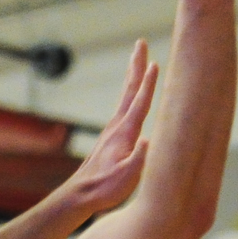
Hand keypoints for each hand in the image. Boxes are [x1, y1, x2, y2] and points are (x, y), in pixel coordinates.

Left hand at [65, 40, 156, 214]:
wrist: (82, 194)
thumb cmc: (106, 188)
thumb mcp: (128, 176)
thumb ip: (140, 158)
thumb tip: (150, 140)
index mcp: (125, 133)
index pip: (140, 103)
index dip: (148, 84)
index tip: (155, 64)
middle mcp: (117, 126)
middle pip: (129, 90)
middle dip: (137, 66)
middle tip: (141, 43)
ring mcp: (112, 130)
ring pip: (125, 96)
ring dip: (132, 75)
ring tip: (138, 59)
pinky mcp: (111, 136)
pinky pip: (124, 107)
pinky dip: (130, 93)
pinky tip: (131, 94)